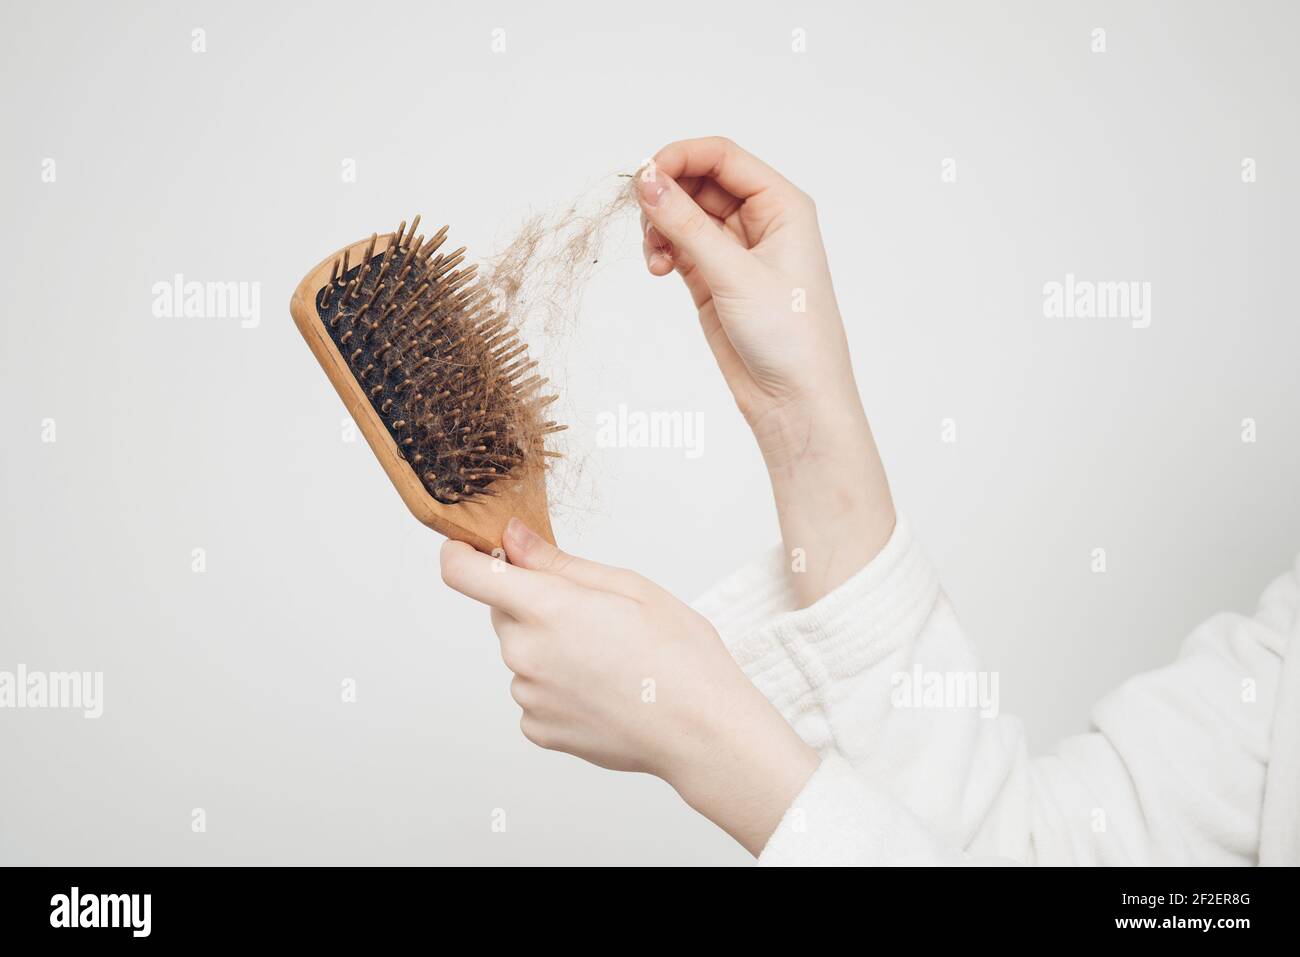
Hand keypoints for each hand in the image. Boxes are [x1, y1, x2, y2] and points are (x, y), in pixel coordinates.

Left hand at [440, 517, 818, 855]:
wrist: (701, 730)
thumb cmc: (679, 655)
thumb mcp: (627, 586)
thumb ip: (557, 562)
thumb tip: (512, 538)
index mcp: (545, 608)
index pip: (464, 573)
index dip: (461, 554)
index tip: (473, 549)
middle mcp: (524, 653)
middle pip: (503, 613)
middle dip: (534, 605)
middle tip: (593, 615)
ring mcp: (528, 696)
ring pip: (522, 654)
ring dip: (549, 648)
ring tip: (609, 660)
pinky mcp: (538, 729)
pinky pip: (534, 694)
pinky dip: (558, 688)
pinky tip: (602, 690)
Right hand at [637, 137, 895, 604]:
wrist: (795, 401)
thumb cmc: (789, 336)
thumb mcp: (734, 274)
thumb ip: (685, 223)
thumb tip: (645, 179)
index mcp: (783, 205)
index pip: (722, 156)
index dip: (679, 157)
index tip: (643, 176)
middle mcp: (761, 220)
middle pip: (699, 180)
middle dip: (666, 194)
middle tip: (643, 219)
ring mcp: (735, 250)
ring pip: (684, 213)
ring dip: (660, 225)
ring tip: (655, 258)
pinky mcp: (714, 278)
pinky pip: (680, 244)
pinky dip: (662, 249)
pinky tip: (658, 269)